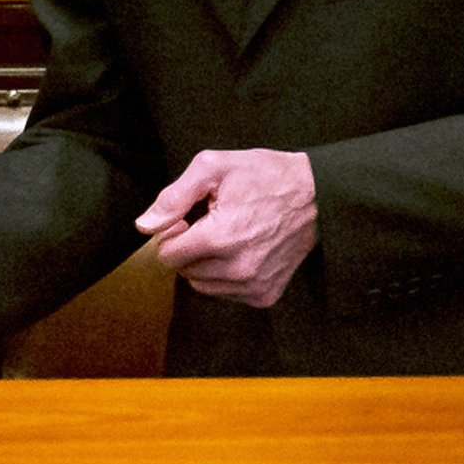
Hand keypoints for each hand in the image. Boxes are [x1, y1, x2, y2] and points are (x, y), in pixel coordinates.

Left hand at [137, 147, 316, 308]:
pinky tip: (243, 251)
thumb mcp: (214, 168)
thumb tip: (145, 226)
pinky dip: (227, 276)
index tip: (188, 218)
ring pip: (203, 285)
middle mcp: (236, 269)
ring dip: (206, 264)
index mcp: (219, 238)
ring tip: (228, 236)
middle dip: (189, 248)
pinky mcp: (265, 295)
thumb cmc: (265, 175)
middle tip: (211, 223)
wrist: (318, 194)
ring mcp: (253, 285)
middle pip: (184, 271)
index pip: (167, 255)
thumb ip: (173, 197)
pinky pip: (227, 293)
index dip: (172, 233)